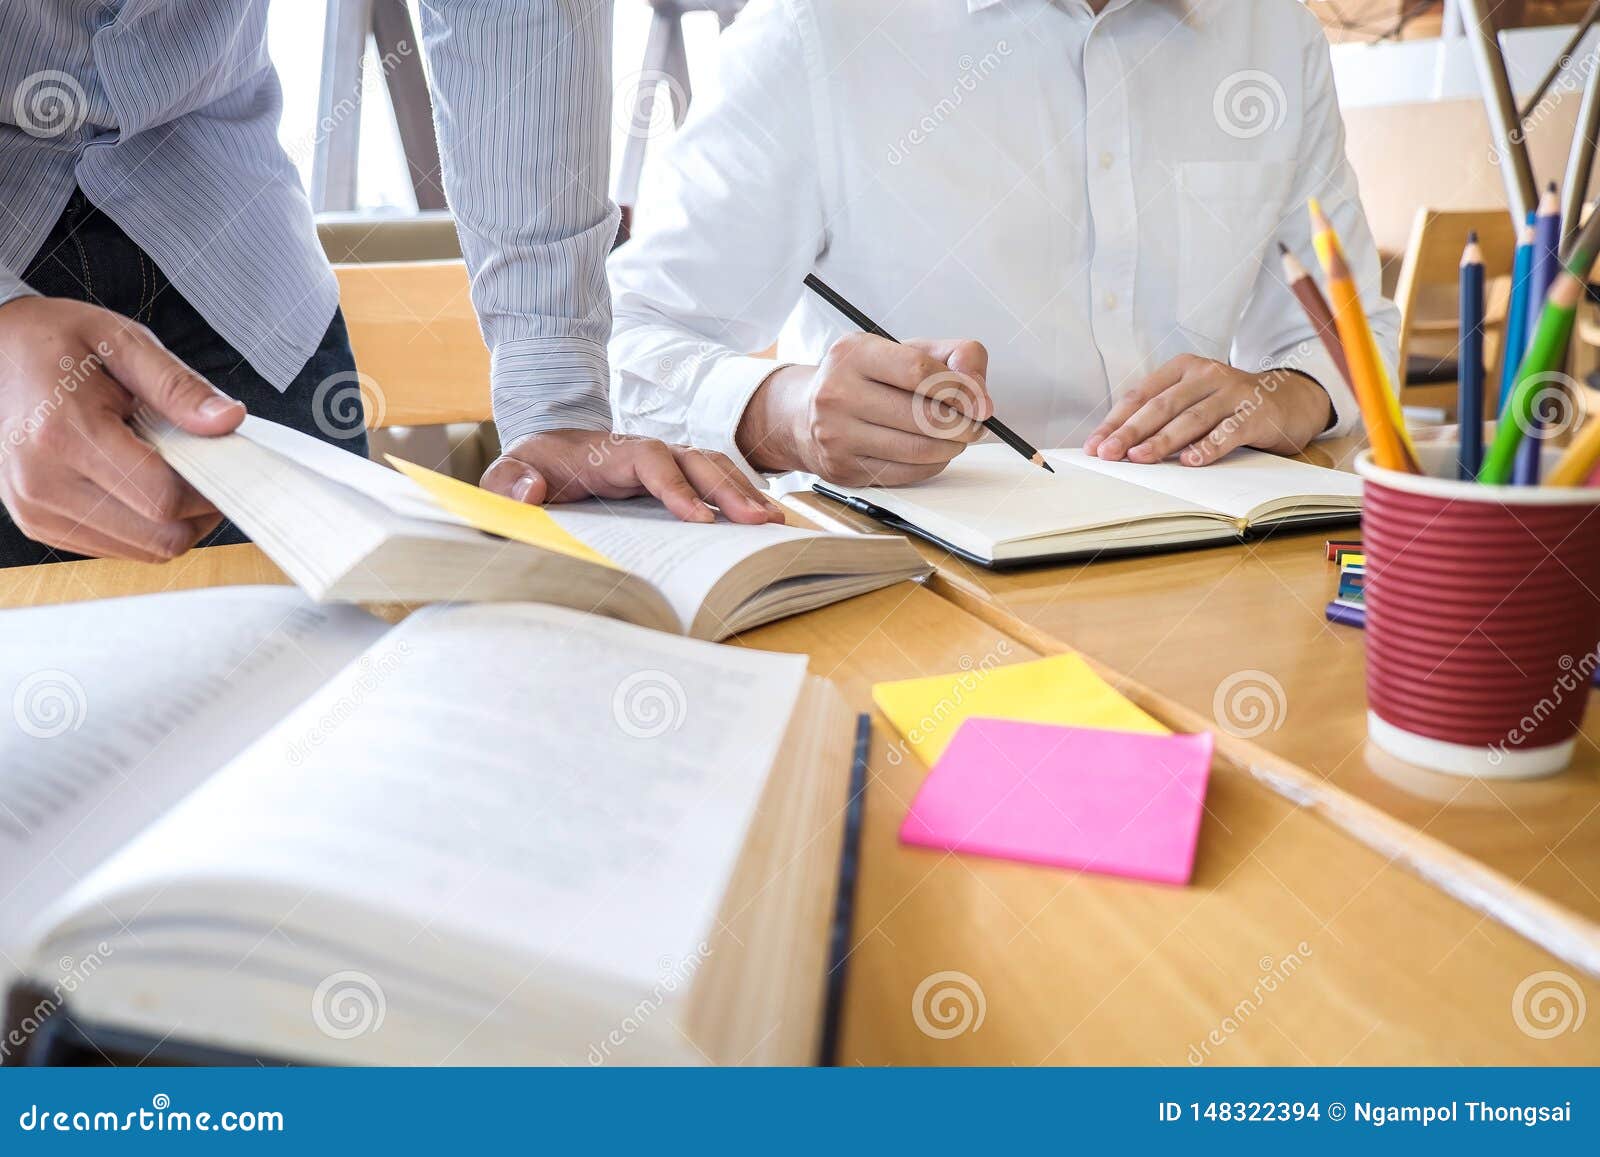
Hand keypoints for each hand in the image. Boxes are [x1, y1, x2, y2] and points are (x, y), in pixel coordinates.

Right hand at [0, 296, 244, 561]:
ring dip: (176, 522)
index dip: (210, 489)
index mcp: (64, 434)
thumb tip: (229, 421)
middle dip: (200, 511)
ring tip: (170, 470)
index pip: (163, 497)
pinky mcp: (38, 523)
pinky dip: (146, 526)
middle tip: (206, 468)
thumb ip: (179, 386)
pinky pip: (119, 548)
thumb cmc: (60, 342)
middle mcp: (42, 483)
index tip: (224, 462)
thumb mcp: (124, 343)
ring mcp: (36, 510)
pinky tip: (140, 483)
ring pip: (145, 551)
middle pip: (160, 538)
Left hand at [480, 430, 782, 523]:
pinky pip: (711, 479)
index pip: (652, 462)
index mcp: (609, 452)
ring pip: (712, 467)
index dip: (676, 488)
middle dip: (729, 490)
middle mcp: (645, 452)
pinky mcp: (673, 477)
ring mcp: (664, 463)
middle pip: (696, 461)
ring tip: (772, 522)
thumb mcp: (505, 473)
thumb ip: (509, 482)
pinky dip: (738, 494)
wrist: (545, 451)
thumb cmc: (531, 467)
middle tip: (759, 521)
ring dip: (742, 492)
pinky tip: (759, 518)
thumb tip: (530, 493)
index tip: (697, 519)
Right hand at [735, 334, 992, 485]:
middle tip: (974, 424)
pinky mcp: (843, 469)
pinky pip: (906, 473)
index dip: (959, 389)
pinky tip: (936, 453)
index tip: (981, 402)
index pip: (917, 371)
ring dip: (951, 446)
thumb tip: (978, 391)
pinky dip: (932, 465)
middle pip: (921, 415)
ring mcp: (836, 436)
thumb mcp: (902, 350)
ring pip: (917, 449)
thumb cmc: (861, 379)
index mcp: (853, 354)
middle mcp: (837, 393)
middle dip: (961, 423)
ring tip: (958, 437)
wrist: (802, 414)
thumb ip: (950, 356)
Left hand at [1083, 356, 1332, 466]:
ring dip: (1163, 441)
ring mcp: (1233, 391)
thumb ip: (1160, 415)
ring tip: (1139, 458)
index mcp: (1183, 368)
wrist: (1286, 401)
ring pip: (1191, 418)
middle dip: (1131, 432)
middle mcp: (1206, 374)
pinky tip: (1191, 462)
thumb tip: (1114, 443)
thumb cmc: (1226, 405)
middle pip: (1161, 406)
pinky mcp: (1256, 413)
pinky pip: (1228, 432)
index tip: (1094, 446)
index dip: (1115, 421)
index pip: (1141, 395)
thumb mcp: (1192, 399)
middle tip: (1109, 454)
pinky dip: (1209, 447)